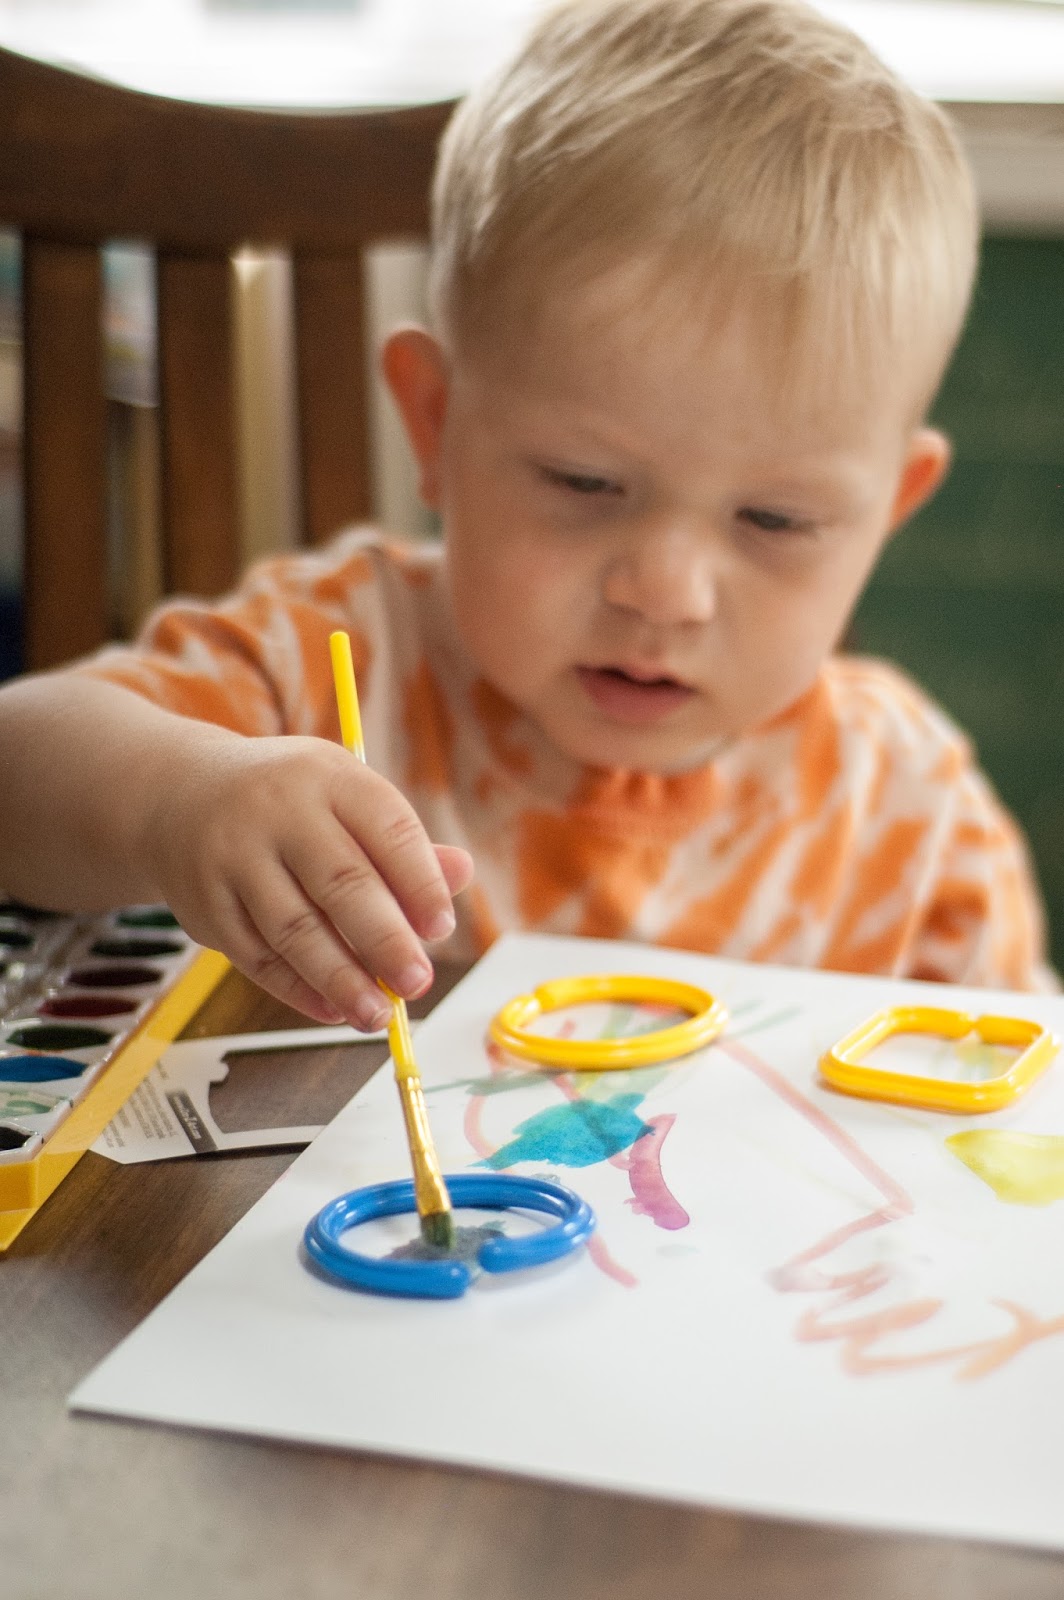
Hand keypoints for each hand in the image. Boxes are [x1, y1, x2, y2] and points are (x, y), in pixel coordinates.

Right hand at [146, 729, 472, 1028]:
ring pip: (295, 929)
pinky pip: (257, 957)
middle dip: (385, 940)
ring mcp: (235, 858)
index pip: (387, 829)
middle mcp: (278, 811)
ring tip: (379, 1014)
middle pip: (341, 883)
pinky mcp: (205, 904)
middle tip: (418, 982)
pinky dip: (297, 990)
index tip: (441, 928)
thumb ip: (402, 844)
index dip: (420, 882)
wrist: (179, 795)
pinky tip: (333, 1009)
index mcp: (330, 777)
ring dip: (342, 979)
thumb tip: (461, 875)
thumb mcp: (344, 799)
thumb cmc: (288, 804)